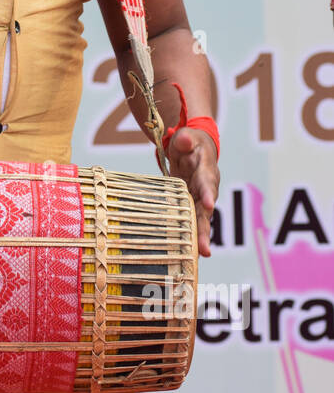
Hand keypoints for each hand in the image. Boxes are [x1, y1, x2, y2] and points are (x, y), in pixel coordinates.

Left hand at [167, 127, 219, 257]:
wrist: (193, 148)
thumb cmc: (189, 142)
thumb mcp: (186, 137)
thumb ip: (185, 140)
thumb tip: (183, 139)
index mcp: (205, 170)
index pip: (206, 182)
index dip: (207, 193)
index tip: (209, 206)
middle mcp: (207, 188)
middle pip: (206, 209)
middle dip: (205, 229)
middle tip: (205, 249)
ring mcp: (200, 198)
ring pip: (201, 220)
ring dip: (201, 238)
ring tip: (201, 255)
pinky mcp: (192, 205)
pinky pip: (193, 222)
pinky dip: (193, 237)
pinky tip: (191, 254)